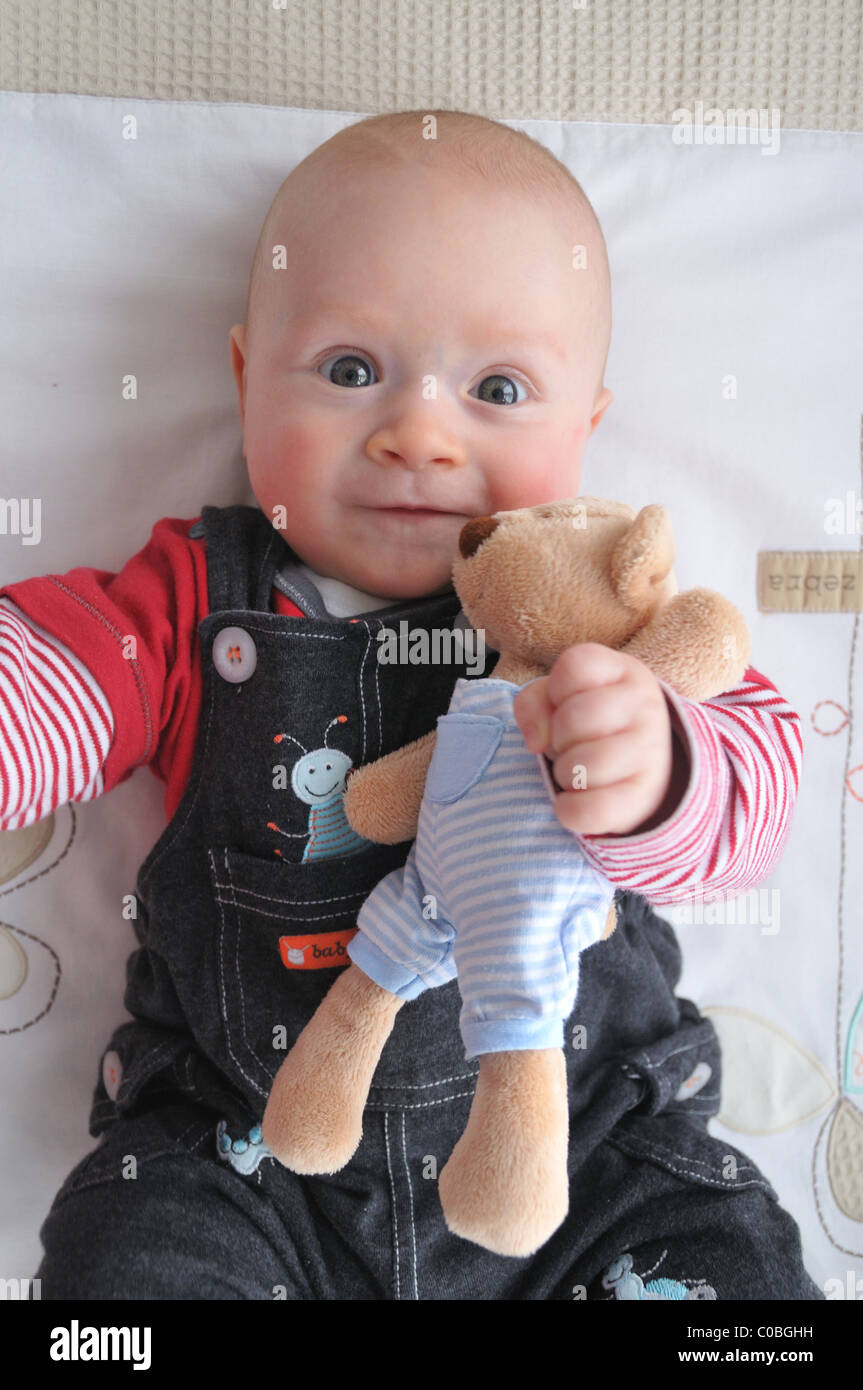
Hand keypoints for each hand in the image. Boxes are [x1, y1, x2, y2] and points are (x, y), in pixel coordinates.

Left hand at [512, 643, 676, 836]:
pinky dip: (570, 811)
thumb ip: (534, 703)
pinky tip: (578, 801)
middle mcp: (646, 707)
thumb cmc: (591, 725)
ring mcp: (652, 752)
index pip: (572, 667)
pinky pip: (589, 810)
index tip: (568, 704)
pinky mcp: (646, 798)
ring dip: (565, 775)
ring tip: (579, 772)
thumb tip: (537, 742)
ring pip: (578, 767)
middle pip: (570, 719)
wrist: (643, 769)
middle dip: (558, 739)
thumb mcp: (561, 698)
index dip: (556, 691)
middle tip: (574, 745)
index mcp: (627, 672)